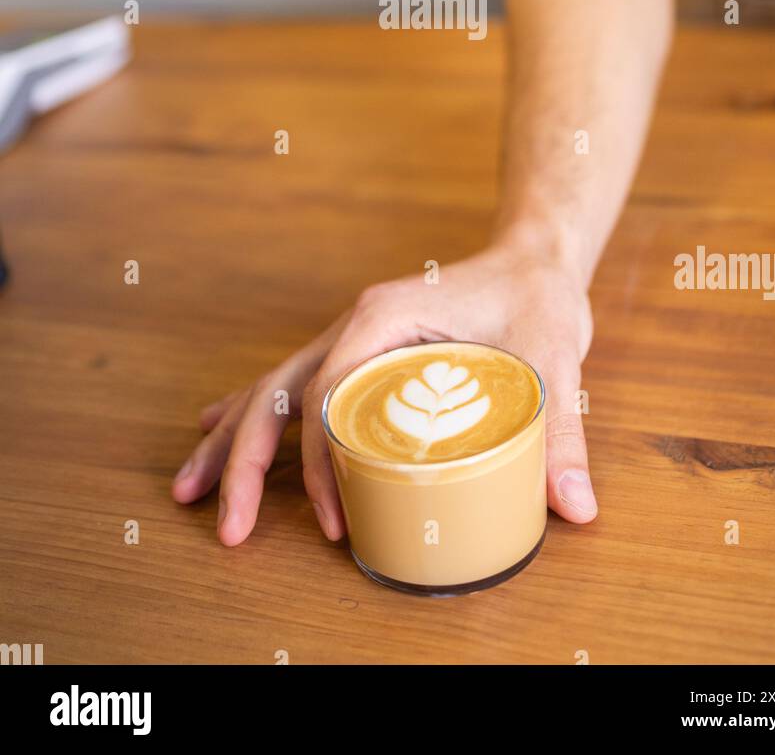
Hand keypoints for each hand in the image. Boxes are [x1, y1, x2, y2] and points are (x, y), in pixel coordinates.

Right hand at [172, 240, 595, 544]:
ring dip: (232, 440)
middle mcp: (356, 323)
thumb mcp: (554, 356)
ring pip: (273, 388)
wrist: (533, 256)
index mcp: (385, 316)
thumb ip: (562, 432)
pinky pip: (293, 384)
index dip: (322, 461)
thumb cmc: (536, 295)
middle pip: (280, 392)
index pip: (329, 391)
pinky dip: (255, 413)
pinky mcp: (360, 350)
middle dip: (244, 460)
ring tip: (190, 491)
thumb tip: (574, 509)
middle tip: (227, 527)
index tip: (335, 518)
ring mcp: (350, 335)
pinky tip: (217, 430)